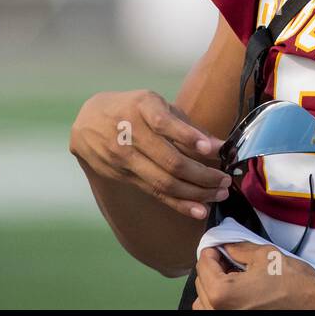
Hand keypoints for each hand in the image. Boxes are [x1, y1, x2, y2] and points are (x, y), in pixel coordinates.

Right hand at [69, 89, 230, 219]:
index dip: (190, 137)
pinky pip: (154, 192)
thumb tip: (219, 146)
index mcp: (142, 106)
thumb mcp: (157, 105)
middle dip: (203, 174)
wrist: (88, 121)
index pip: (165, 123)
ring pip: (164, 182)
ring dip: (196, 192)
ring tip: (220, 194)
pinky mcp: (122, 176)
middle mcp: (129, 132)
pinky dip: (179, 203)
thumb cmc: (134, 109)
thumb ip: (186, 125)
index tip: (213, 148)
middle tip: (226, 180)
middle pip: (170, 160)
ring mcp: (123, 157)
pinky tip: (199, 210)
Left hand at [192, 242, 314, 309]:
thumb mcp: (264, 255)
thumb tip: (225, 245)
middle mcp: (219, 312)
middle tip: (230, 258)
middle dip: (214, 267)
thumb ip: (238, 248)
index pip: (204, 264)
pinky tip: (237, 293)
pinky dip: (219, 302)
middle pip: (201, 283)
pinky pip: (215, 313)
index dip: (214, 250)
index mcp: (222, 293)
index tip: (223, 246)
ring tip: (233, 277)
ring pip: (203, 303)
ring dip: (213, 287)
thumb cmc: (293, 283)